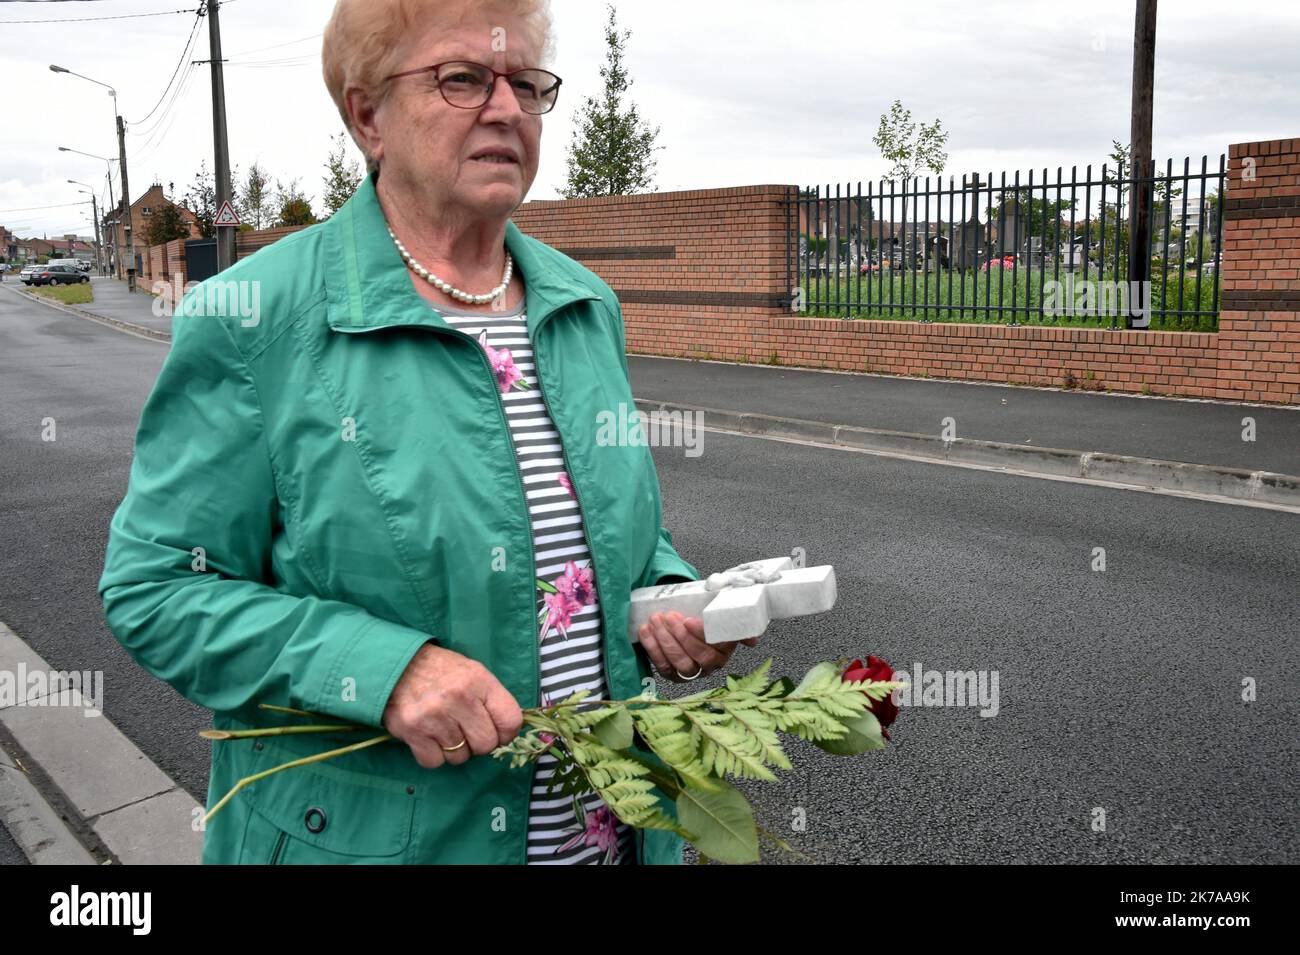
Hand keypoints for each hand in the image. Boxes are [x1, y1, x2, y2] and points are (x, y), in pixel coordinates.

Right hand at [383, 644, 522, 768]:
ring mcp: (434, 716)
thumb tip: (509, 732)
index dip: (507, 733)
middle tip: (467, 730)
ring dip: (455, 749)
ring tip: (445, 729)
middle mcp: (458, 698)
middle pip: (486, 745)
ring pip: (460, 757)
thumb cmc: (441, 671)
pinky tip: (430, 736)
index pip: (510, 721)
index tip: (498, 732)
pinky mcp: (412, 731)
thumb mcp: (473, 672)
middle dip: (479, 743)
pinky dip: (433, 754)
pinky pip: (435, 761)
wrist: (398, 665)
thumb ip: (492, 699)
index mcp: (478, 681)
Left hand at [638, 611, 759, 682]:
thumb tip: (753, 640)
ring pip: (678, 663)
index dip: (701, 635)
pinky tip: (645, 631)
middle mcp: (710, 665)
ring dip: (664, 641)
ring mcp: (691, 672)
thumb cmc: (703, 617)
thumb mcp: (719, 613)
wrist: (685, 621)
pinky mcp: (672, 675)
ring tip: (654, 620)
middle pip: (697, 657)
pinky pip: (661, 665)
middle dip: (679, 636)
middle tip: (667, 616)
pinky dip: (651, 648)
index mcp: (725, 650)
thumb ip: (734, 621)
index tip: (687, 620)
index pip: (716, 647)